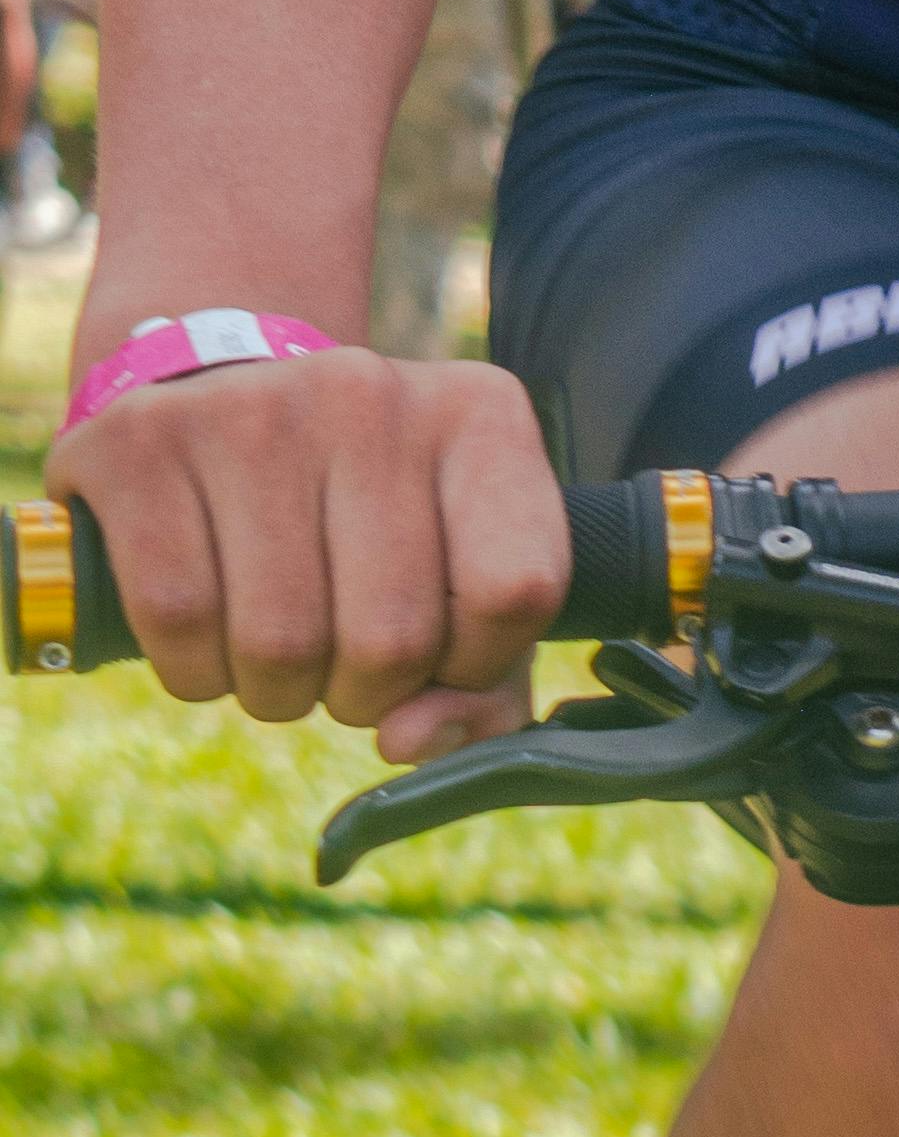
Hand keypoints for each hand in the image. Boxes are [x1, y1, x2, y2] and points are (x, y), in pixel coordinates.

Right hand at [56, 346, 570, 755]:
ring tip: (274, 648)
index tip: (439, 652)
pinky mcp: (144, 441)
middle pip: (391, 637)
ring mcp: (254, 408)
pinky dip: (192, 670)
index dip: (474, 665)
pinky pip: (177, 619)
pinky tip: (205, 636)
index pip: (516, 592)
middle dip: (361, 695)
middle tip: (337, 661)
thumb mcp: (454, 570)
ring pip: (279, 644)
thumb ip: (482, 687)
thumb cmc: (358, 514)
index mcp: (481, 416)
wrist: (218, 396)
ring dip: (274, 692)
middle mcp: (372, 394)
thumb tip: (407, 742)